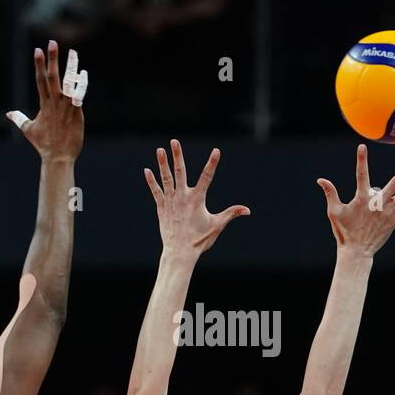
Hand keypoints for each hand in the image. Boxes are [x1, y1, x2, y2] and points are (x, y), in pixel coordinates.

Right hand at [8, 41, 86, 162]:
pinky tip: (83, 74)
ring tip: (72, 51)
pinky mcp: (76, 113)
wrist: (57, 158)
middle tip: (52, 42)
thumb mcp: (29, 130)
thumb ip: (19, 119)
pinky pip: (78, 96)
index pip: (40, 80)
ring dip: (70, 66)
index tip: (37, 50)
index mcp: (44, 104)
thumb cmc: (44, 145)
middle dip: (52, 59)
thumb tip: (9, 114)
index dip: (39, 64)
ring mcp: (65, 107)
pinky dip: (80, 85)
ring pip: (67, 82)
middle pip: (51, 77)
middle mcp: (54, 103)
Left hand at [143, 139, 248, 254]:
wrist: (180, 252)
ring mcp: (170, 202)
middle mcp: (182, 197)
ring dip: (163, 164)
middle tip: (174, 141)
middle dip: (177, 155)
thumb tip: (248, 210)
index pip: (207, 177)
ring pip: (166, 179)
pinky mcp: (162, 208)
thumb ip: (231, 214)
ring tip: (159, 150)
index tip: (216, 151)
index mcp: (197, 200)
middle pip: (180, 172)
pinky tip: (147, 170)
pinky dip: (151, 181)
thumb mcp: (217, 226)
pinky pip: (156, 192)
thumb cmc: (199, 240)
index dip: (212, 163)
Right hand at [316, 144, 394, 256]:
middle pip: (394, 184)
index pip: (361, 175)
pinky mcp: (394, 222)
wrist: (356, 250)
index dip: (361, 160)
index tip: (362, 147)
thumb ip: (331, 193)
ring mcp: (388, 212)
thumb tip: (321, 180)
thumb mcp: (334, 212)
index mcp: (362, 198)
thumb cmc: (344, 231)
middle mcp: (378, 203)